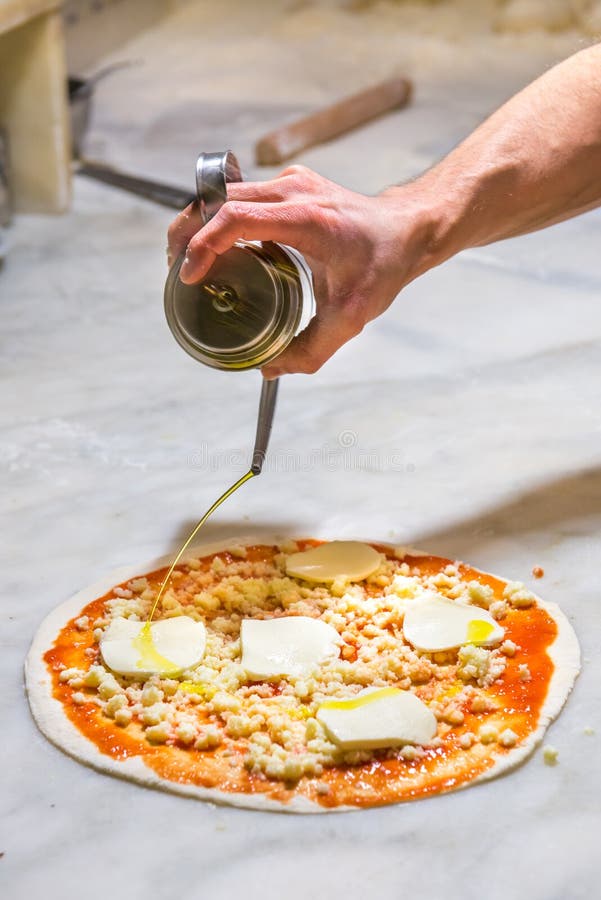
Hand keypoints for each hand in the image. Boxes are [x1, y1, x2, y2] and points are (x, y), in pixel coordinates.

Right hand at [167, 165, 437, 376]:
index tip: (190, 275)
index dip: (204, 245)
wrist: (407, 228)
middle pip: (218, 200)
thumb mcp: (352, 316)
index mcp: (308, 220)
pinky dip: (220, 220)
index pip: (237, 219)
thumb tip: (269, 370)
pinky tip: (219, 250)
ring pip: (224, 194)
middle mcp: (294, 192)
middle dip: (187, 232)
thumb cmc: (383, 265)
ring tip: (189, 261)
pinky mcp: (289, 185)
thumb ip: (311, 350)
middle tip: (176, 270)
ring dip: (199, 224)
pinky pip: (241, 197)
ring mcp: (290, 182)